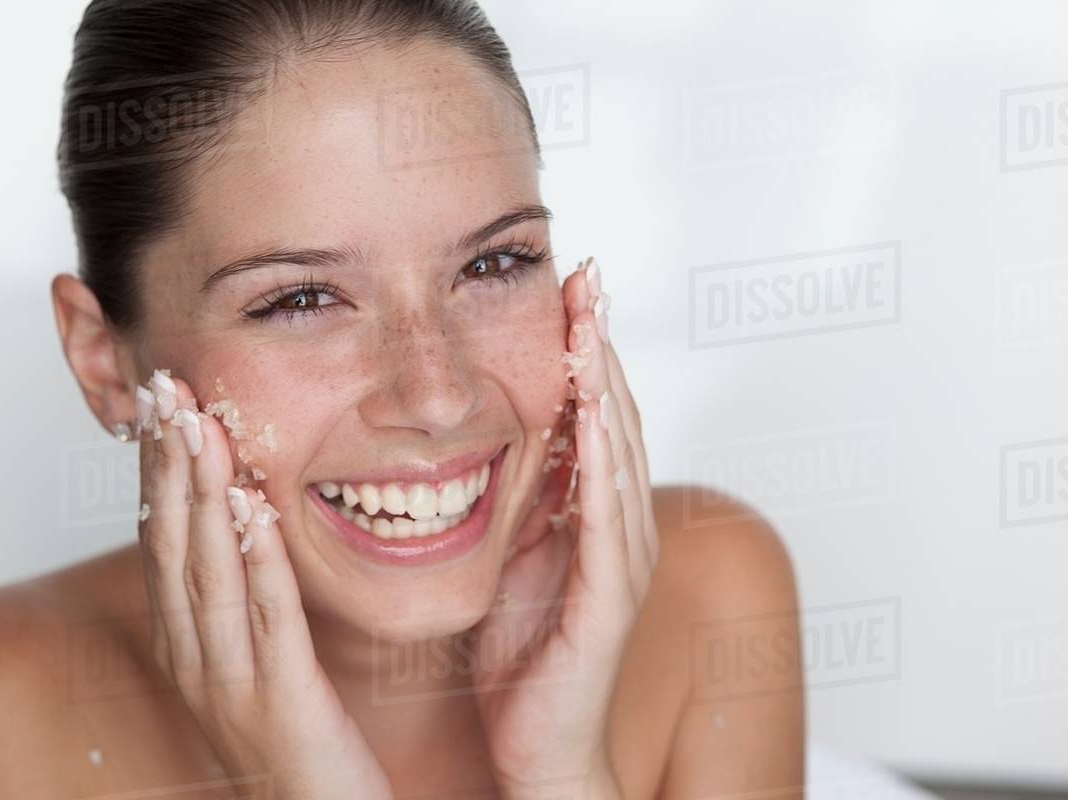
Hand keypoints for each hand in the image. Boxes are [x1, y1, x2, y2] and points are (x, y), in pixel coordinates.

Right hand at [135, 372, 391, 798]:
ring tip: (198, 426)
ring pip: (209, 574)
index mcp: (188, 645)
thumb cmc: (293, 740)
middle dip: (167, 463)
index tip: (160, 404)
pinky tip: (255, 509)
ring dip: (203, 495)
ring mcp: (233, 682)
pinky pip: (269, 619)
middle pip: (173, 545)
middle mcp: (197, 659)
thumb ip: (241, 598)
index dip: (157, 470)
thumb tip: (238, 521)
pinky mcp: (283, 702)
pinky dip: (258, 560)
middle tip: (165, 389)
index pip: (162, 541)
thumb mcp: (253, 662)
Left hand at [470, 259, 658, 799]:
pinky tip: (588, 407)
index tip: (568, 286)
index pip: (594, 412)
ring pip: (617, 447)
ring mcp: (625, 554)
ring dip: (604, 380)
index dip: (585, 349)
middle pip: (614, 413)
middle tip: (587, 275)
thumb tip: (495, 434)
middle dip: (601, 342)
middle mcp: (623, 522)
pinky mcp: (612, 591)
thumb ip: (518, 496)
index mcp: (597, 510)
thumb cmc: (521, 653)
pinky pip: (606, 509)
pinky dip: (599, 454)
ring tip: (588, 316)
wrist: (536, 741)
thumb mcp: (510, 552)